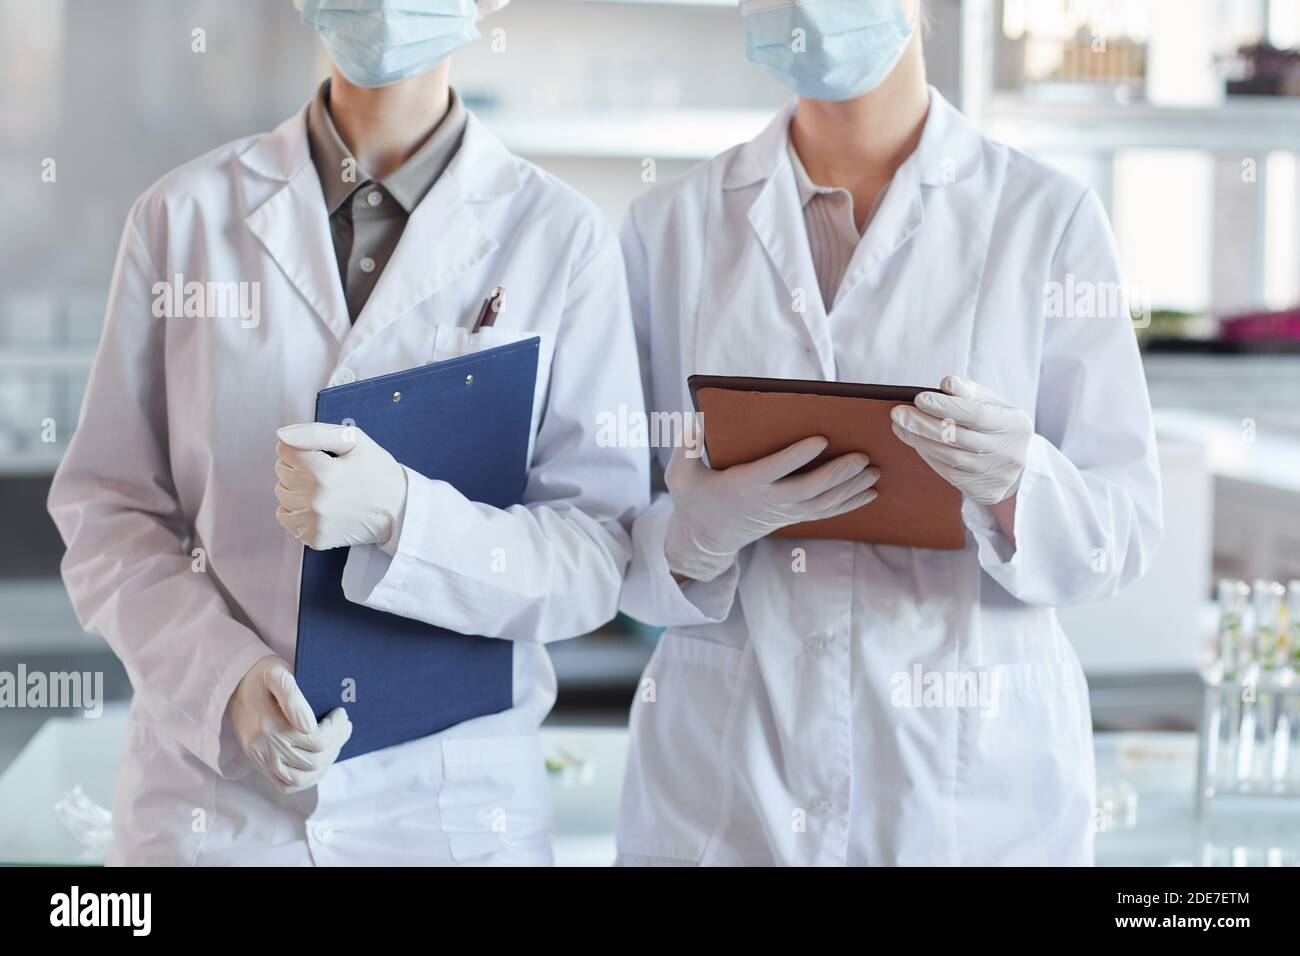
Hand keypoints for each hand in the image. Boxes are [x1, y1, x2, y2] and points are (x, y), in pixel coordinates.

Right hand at [228, 656, 351, 792]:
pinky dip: (307, 779)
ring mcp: (261, 760)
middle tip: (345, 727)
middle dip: (337, 743)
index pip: (318, 742)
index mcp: (270, 727)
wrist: (230, 686)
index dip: (336, 729)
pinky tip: (318, 762)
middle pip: (314, 761)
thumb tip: (309, 726)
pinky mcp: (260, 765)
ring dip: (325, 764)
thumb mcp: (276, 674)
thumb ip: (293, 697)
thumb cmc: (259, 677)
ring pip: (301, 779)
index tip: (342, 713)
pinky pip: (286, 784)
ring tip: (335, 745)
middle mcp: (265, 749)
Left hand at [275, 422, 407, 549]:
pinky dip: (297, 510)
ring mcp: (314, 522)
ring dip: (298, 487)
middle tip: (327, 471)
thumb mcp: (355, 441)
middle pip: (281, 471)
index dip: (303, 448)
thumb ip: (315, 433)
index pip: (284, 450)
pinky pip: (286, 517)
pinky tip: (319, 506)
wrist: (399, 510)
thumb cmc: (377, 472)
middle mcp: (316, 500)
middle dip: (300, 466)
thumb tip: (282, 436)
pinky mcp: (315, 538)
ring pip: (282, 493)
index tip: (321, 454)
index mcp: (324, 472)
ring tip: (325, 489)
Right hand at [664, 436, 879, 581]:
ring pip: (823, 503)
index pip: (776, 470)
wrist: (705, 536)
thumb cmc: (694, 498)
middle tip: (863, 456)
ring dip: (851, 488)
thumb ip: (686, 447)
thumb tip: (695, 421)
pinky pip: (826, 513)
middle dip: (839, 474)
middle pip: (810, 490)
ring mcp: (783, 512)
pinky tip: (870, 492)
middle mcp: (768, 501)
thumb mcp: (680, 475)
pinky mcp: (792, 516)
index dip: (799, 456)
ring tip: (874, 471)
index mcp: (743, 486)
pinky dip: (850, 504)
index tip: (821, 439)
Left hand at [890, 376, 1032, 505]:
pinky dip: (929, 456)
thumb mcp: (992, 402)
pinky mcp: (983, 491)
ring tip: (900, 426)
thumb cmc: (997, 424)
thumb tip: (947, 383)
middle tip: (898, 413)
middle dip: (923, 424)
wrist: (1015, 461)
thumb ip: (969, 391)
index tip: (919, 398)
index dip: (946, 407)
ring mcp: (996, 475)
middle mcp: (1009, 452)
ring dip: (919, 440)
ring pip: (950, 457)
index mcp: (1015, 424)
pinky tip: (915, 443)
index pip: (977, 414)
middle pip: (959, 438)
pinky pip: (949, 473)